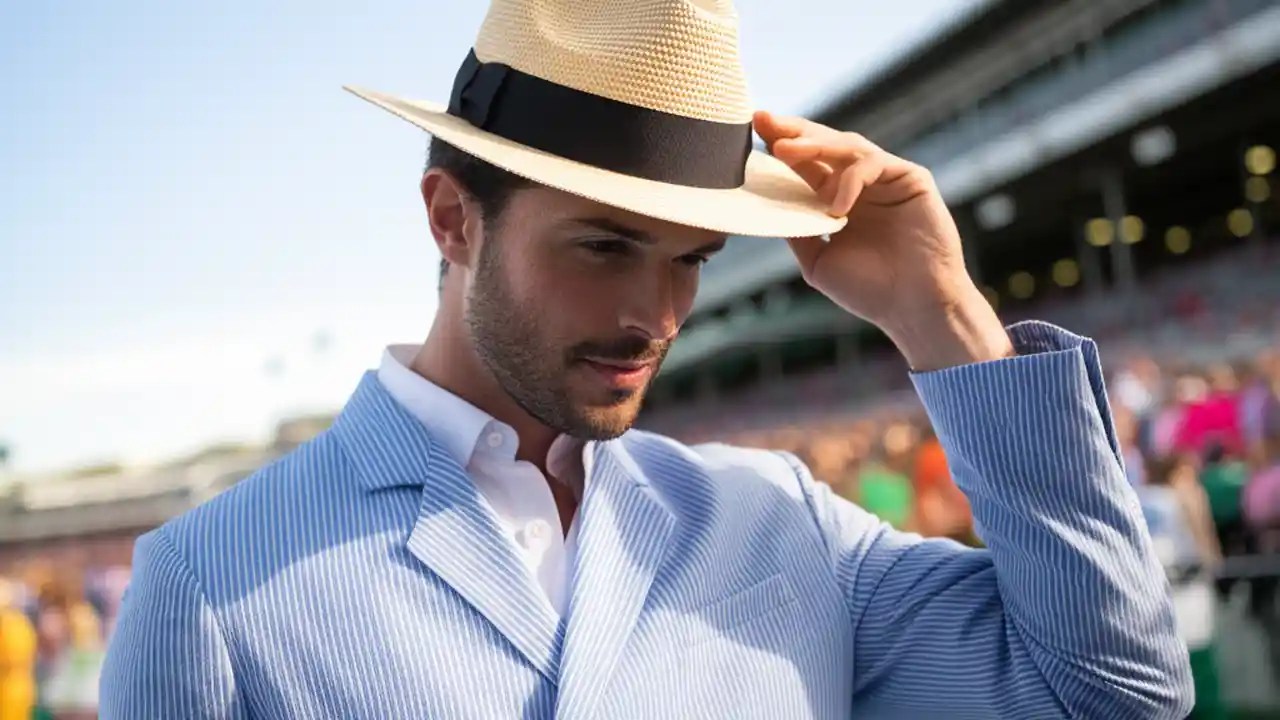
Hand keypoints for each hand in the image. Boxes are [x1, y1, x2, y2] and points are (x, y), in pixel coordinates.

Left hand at [754, 111, 1012, 370]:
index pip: (804, 165)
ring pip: (846, 146)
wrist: (914, 307)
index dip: (780, 146)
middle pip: (823, 145)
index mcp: (836, 200)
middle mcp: (860, 184)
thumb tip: (764, 205)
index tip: (751, 131)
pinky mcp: (911, 178)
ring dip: (813, 145)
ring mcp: (886, 179)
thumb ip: (795, 230)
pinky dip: (850, 181)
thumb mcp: (818, 260)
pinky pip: (872, 164)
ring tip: (783, 150)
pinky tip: (836, 206)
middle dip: (792, 131)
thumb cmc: (870, 290)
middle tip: (762, 120)